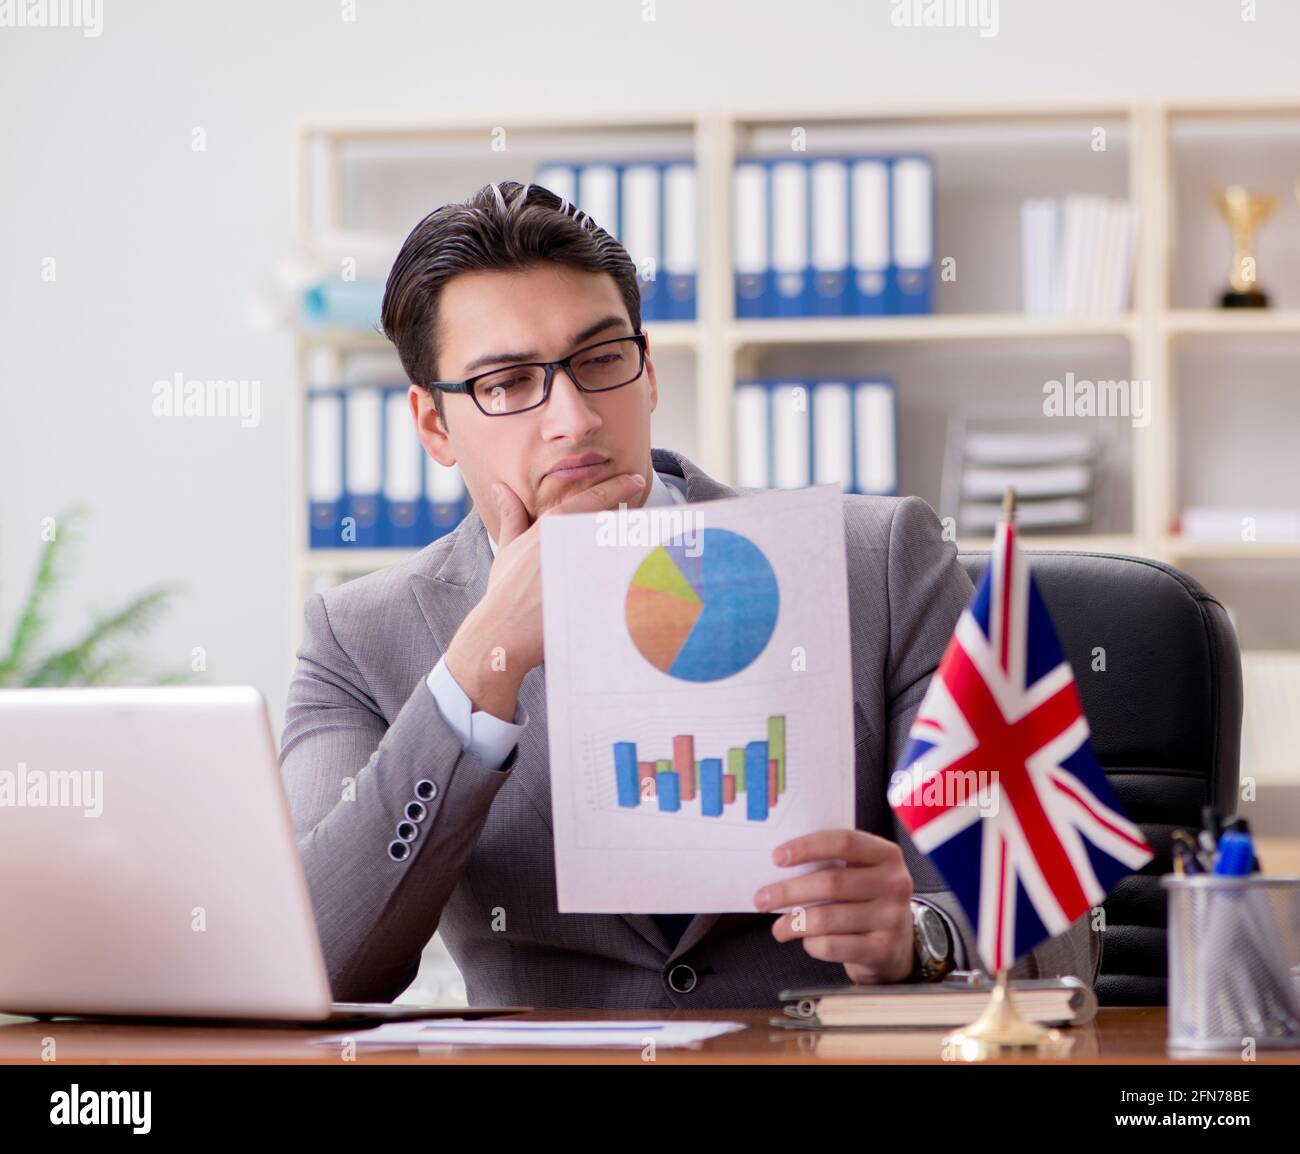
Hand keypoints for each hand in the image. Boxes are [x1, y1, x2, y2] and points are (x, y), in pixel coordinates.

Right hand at [444, 472, 646, 717]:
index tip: (636, 480)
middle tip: (645, 528)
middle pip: (616, 525)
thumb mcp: (507, 549)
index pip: (594, 498)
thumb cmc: (504, 593)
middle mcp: (572, 543)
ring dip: (635, 552)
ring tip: (645, 556)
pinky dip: (636, 579)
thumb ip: (511, 515)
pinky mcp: (598, 598)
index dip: (619, 486)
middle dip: (630, 526)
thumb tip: (500, 487)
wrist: (502, 635)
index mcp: (552, 527)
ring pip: (624, 550)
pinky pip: (626, 582)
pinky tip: (644, 584)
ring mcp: (588, 571)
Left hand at [755, 828, 914, 984]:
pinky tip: (806, 941)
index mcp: (886, 855)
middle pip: (831, 882)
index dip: (807, 847)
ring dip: (793, 923)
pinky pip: (833, 946)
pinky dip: (812, 944)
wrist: (895, 947)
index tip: (777, 857)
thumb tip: (778, 867)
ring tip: (778, 928)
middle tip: (762, 899)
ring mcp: (892, 918)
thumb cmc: (864, 901)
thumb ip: (830, 864)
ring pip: (827, 918)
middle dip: (788, 891)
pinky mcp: (883, 950)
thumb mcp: (859, 875)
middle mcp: (895, 883)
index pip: (843, 842)